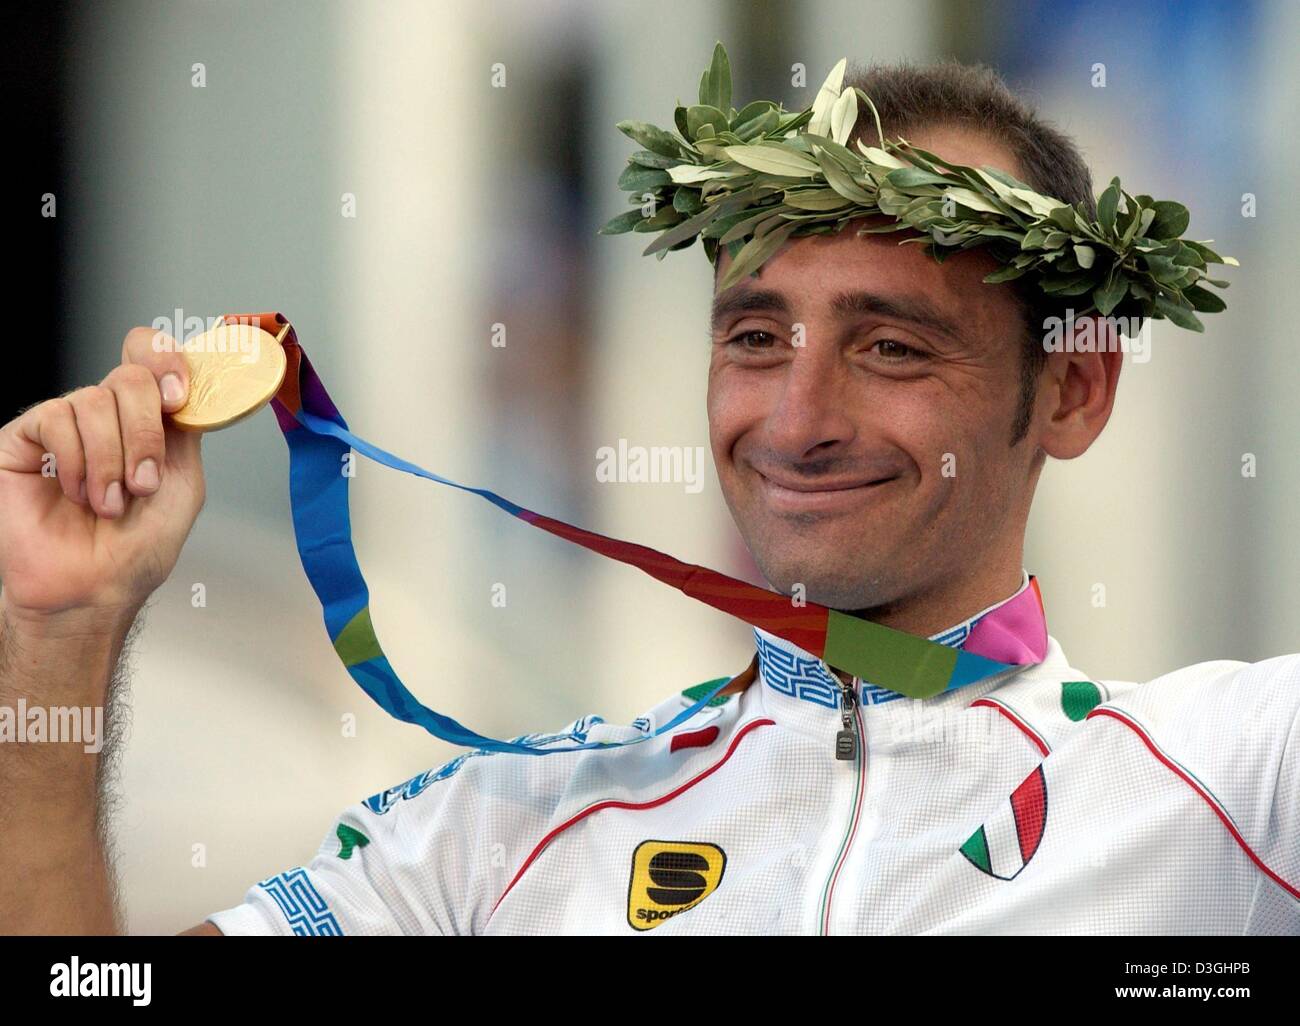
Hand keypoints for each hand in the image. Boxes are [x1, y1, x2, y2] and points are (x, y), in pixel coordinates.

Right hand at [0, 326, 205, 623]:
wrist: (94, 586)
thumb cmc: (136, 547)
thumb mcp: (182, 482)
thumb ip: (185, 428)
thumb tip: (188, 383)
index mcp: (148, 420)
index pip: (152, 356)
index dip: (167, 362)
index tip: (179, 397)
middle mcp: (107, 417)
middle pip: (131, 375)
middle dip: (146, 432)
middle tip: (143, 482)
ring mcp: (65, 424)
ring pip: (95, 399)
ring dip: (111, 459)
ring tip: (109, 503)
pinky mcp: (23, 438)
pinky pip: (56, 417)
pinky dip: (76, 459)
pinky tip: (77, 492)